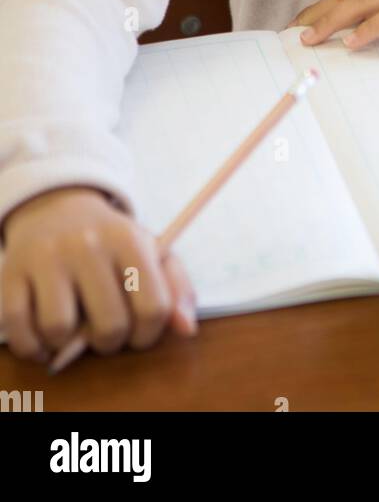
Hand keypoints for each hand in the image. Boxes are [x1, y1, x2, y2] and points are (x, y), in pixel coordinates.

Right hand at [1, 186, 196, 364]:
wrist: (57, 208)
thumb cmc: (111, 243)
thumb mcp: (151, 253)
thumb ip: (177, 290)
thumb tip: (186, 330)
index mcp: (129, 240)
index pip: (154, 307)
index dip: (148, 334)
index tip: (138, 331)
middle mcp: (88, 245)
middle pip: (109, 326)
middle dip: (109, 342)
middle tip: (103, 329)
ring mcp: (47, 258)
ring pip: (59, 330)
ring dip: (66, 344)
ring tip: (72, 326)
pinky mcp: (12, 274)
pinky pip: (19, 331)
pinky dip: (32, 345)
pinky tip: (43, 335)